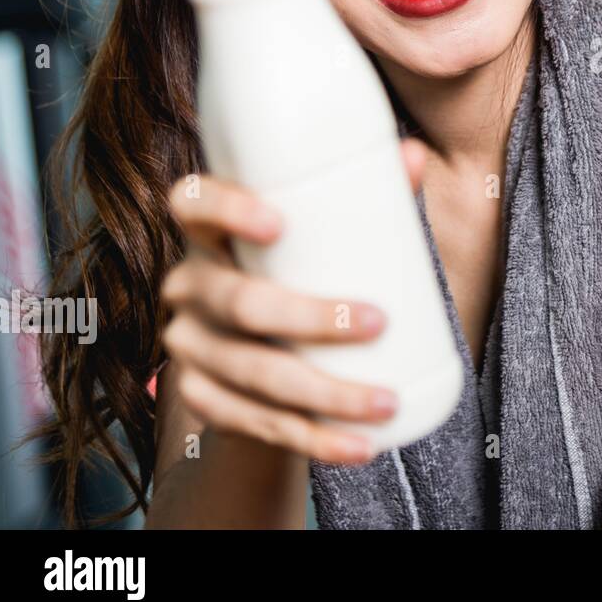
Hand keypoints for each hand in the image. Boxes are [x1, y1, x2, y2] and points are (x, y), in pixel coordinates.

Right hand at [160, 137, 431, 463]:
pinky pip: (258, 424)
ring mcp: (191, 347)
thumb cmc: (306, 265)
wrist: (269, 348)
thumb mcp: (331, 230)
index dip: (226, 209)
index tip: (278, 224)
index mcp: (211, 231)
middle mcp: (188, 285)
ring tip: (386, 401)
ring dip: (326, 394)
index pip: (193, 202)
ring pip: (254, 373)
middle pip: (238, 302)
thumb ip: (371, 191)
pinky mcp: (207, 399)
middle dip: (311, 318)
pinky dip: (314, 440)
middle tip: (378, 321)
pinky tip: (358, 446)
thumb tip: (413, 154)